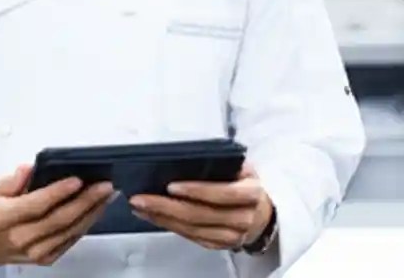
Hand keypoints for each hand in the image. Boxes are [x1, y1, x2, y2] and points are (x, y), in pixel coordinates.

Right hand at [0, 165, 115, 270]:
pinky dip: (86, 224)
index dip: (58, 193)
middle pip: (58, 219)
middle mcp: (19, 238)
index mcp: (3, 218)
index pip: (35, 205)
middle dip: (85, 201)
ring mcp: (34, 252)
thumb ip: (13, 180)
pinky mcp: (45, 259)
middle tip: (104, 185)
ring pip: (68, 231)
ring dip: (92, 212)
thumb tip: (29, 168)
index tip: (77, 180)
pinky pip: (70, 241)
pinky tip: (97, 210)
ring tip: (107, 195)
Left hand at [130, 162, 272, 251]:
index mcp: (251, 194)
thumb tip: (194, 157)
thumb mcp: (246, 170)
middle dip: (166, 206)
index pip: (222, 194)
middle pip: (200, 214)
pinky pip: (190, 237)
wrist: (262, 216)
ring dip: (162, 218)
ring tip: (140, 206)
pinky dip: (168, 226)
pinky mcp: (218, 245)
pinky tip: (153, 217)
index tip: (171, 186)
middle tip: (141, 198)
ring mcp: (230, 236)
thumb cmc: (249, 187)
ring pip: (191, 229)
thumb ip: (227, 164)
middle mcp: (242, 218)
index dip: (196, 190)